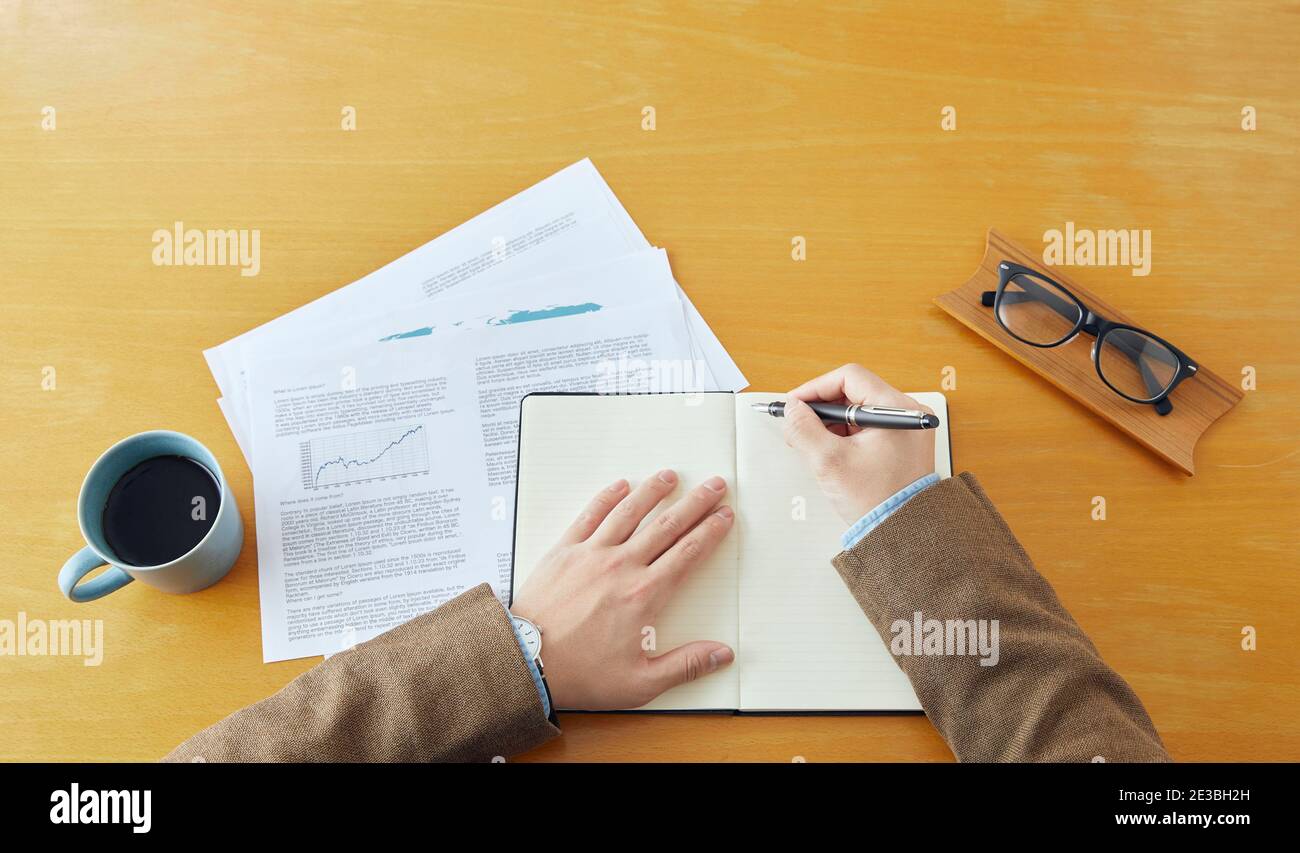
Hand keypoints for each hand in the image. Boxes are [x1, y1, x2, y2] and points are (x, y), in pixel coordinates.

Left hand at [510, 470, 735, 709]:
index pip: (688, 553)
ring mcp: (592, 553)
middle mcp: (622, 566)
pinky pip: (590, 515)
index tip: (725, 515)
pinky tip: (620, 485)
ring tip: (670, 475)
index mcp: (645, 594)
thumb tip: (723, 655)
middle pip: (667, 525)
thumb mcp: (640, 682)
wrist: (527, 662)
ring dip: (653, 490)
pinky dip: (607, 497)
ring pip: (630, 512)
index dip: (711, 531)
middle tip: (714, 485)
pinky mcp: (564, 550)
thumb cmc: (581, 673)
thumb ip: (685, 665)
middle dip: (695, 503)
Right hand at [782, 364, 935, 524]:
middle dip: (821, 410)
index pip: (849, 378)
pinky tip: (831, 453)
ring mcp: (906, 429)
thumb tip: (792, 409)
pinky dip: (845, 435)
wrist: (903, 534)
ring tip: (813, 446)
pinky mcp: (901, 443)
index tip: (794, 404)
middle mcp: (907, 413)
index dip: (816, 388)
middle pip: (853, 393)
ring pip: (858, 411)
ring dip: (831, 424)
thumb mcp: (829, 462)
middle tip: (798, 427)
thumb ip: (804, 429)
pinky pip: (867, 428)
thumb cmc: (876, 502)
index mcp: (898, 410)